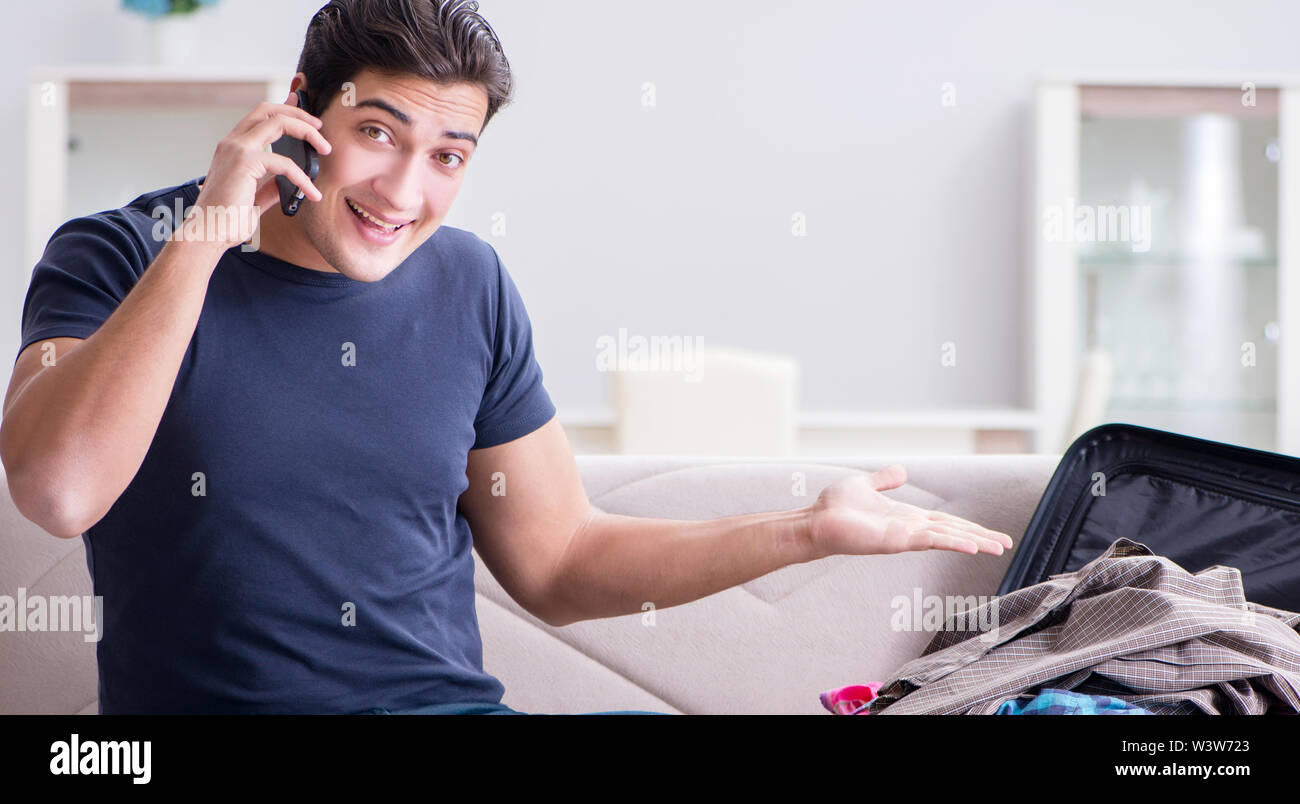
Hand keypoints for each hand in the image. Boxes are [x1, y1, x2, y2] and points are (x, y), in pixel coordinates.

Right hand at [187, 91, 332, 248]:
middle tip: (319, 126)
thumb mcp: (253, 198)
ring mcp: (237, 149)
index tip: (300, 103)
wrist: (207, 233)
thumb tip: (287, 182)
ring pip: (278, 122)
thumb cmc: (225, 219)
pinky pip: (285, 163)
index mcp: (232, 148)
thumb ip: (269, 186)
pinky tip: (312, 193)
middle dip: (298, 112)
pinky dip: (303, 177)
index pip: (259, 116)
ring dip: (306, 132)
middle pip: (269, 110)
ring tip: (325, 148)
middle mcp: (232, 142)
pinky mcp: (245, 163)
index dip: (282, 106)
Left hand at [806, 464, 1012, 558]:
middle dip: (980, 538)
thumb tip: (902, 471)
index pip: (946, 522)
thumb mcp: (865, 484)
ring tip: (998, 548)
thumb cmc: (836, 507)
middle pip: (953, 532)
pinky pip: (927, 540)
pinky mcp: (894, 541)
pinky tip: (969, 546)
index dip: (970, 527)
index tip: (992, 534)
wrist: (815, 520)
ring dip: (973, 542)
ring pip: (946, 537)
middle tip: (1007, 545)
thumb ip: (885, 479)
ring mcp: (903, 537)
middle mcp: (909, 528)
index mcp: (907, 516)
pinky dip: (949, 542)